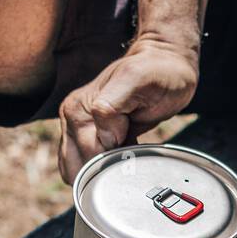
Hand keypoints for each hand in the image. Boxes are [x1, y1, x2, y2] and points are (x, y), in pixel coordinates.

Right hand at [58, 36, 198, 182]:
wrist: (165, 64)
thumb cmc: (155, 72)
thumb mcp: (136, 80)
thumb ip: (111, 105)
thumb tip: (102, 134)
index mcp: (77, 108)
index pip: (89, 153)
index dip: (114, 155)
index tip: (133, 142)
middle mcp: (72, 119)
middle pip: (80, 167)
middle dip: (105, 169)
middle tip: (131, 152)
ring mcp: (78, 129)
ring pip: (77, 171)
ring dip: (102, 173)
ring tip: (125, 155)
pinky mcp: (89, 137)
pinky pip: (85, 167)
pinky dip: (102, 171)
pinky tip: (121, 157)